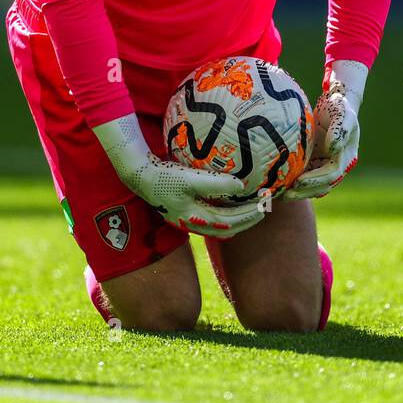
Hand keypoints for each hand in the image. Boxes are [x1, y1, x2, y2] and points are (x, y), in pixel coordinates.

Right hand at [93, 113, 264, 236]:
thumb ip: (215, 183)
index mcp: (195, 219)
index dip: (249, 216)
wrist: (138, 175)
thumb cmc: (163, 176)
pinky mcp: (184, 208)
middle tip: (264, 207)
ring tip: (252, 206)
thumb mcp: (189, 179)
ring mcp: (188, 217)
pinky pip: (212, 215)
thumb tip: (240, 186)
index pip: (230, 223)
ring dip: (238, 217)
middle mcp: (192, 222)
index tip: (264, 205)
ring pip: (220, 225)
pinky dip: (226, 212)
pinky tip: (231, 201)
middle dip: (247, 219)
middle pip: (227, 228)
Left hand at [278, 59, 366, 200]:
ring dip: (298, 192)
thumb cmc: (339, 105)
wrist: (335, 101)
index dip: (316, 180)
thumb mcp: (342, 112)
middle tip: (285, 195)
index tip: (299, 182)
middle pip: (322, 186)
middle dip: (304, 191)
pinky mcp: (314, 162)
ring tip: (278, 195)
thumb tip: (332, 148)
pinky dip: (293, 183)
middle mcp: (337, 165)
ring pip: (313, 186)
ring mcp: (325, 165)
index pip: (332, 174)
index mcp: (346, 157)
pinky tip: (277, 186)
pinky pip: (304, 177)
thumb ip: (340, 129)